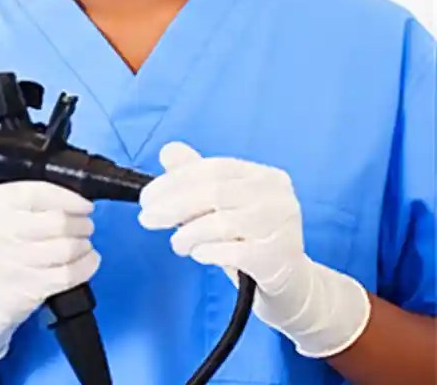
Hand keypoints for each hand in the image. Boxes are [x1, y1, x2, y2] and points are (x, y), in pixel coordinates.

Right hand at [0, 181, 98, 362]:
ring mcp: (13, 261)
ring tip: (82, 243)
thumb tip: (72, 198)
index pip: (39, 193)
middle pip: (58, 222)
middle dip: (81, 223)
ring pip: (67, 248)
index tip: (84, 205)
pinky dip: (86, 265)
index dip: (69, 198)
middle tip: (84, 226)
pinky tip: (86, 260)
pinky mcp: (28, 287)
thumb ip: (27, 199)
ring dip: (83, 245)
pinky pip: (70, 273)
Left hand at [138, 142, 370, 357]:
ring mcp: (282, 227)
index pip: (212, 168)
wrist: (290, 284)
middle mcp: (278, 196)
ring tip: (178, 244)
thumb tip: (168, 151)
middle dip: (171, 206)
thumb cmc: (250, 240)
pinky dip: (206, 252)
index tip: (146, 198)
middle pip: (213, 193)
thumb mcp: (223, 206)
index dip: (173, 181)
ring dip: (187, 234)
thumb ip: (196, 176)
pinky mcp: (278, 259)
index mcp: (265, 176)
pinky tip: (199, 254)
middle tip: (147, 219)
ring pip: (220, 223)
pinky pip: (231, 252)